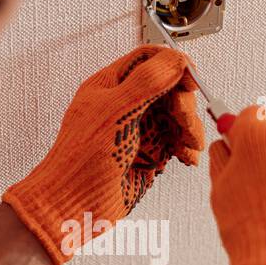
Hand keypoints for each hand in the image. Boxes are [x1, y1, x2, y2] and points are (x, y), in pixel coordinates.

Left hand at [3, 45, 204, 264]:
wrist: (74, 205)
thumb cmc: (80, 161)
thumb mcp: (115, 112)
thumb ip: (147, 83)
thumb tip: (176, 60)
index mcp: (110, 85)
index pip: (149, 59)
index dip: (174, 64)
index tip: (191, 78)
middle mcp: (126, 104)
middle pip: (170, 88)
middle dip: (184, 104)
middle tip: (185, 122)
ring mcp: (138, 129)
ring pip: (177, 116)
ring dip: (190, 128)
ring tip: (189, 146)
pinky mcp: (150, 153)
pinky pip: (177, 142)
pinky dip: (187, 147)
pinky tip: (186, 157)